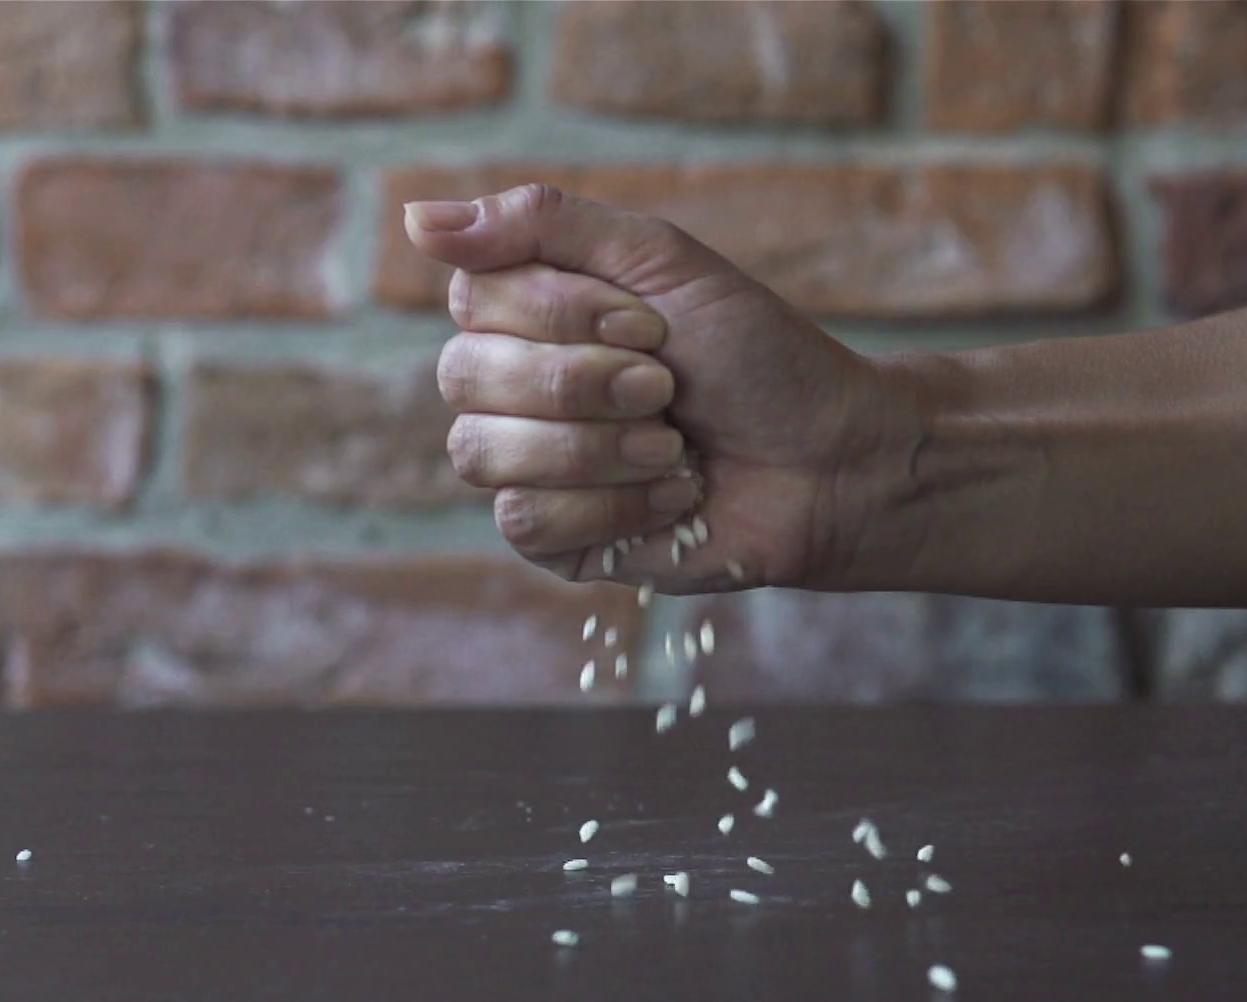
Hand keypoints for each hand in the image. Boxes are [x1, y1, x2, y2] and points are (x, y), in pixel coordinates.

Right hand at [406, 184, 910, 592]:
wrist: (831, 460)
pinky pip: (523, 520)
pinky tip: (670, 497)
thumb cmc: (759, 358)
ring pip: (481, 453)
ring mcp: (528, 465)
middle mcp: (514, 386)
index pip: (473, 297)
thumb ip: (543, 224)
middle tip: (668, 387)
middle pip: (463, 376)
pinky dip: (611, 505)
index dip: (559, 313)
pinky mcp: (554, 540)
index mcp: (533, 312)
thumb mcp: (661, 260)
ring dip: (598, 447)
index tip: (651, 325)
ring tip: (674, 445)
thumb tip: (415, 216)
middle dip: (582, 381)